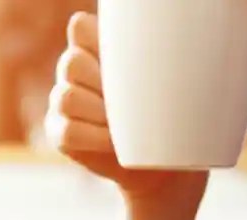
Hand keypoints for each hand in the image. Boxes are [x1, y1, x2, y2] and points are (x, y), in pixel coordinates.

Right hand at [45, 12, 206, 206]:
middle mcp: (75, 71)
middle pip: (72, 63)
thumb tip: (187, 30)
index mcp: (99, 47)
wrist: (166, 165)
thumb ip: (165, 51)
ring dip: (100, 113)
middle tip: (134, 99)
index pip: (80, 27)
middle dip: (104, 83)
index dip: (98, 41)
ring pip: (67, 97)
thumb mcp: (176, 79)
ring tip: (125, 124)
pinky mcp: (59, 133)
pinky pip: (67, 131)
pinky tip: (114, 142)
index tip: (129, 62)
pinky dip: (93, 138)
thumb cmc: (176, 115)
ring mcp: (63, 101)